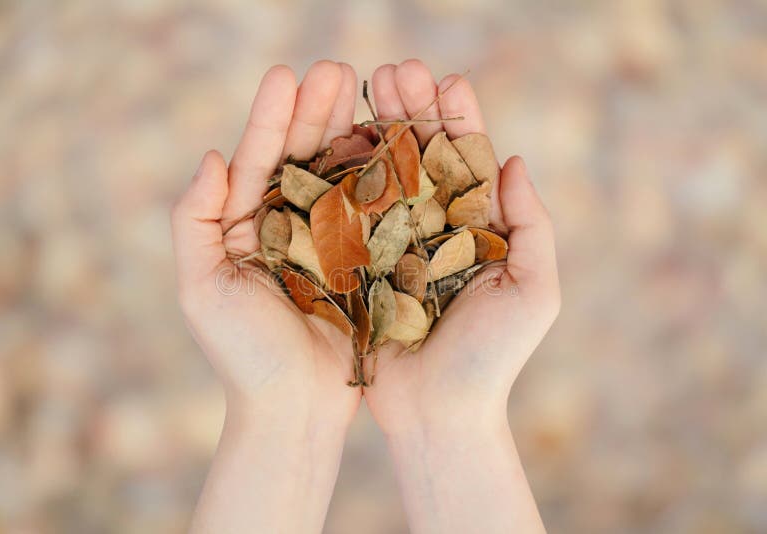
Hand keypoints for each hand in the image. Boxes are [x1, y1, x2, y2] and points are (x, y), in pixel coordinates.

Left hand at [171, 61, 360, 532]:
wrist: (295, 409)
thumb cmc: (243, 355)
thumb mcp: (201, 287)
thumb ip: (194, 221)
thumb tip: (212, 157)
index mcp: (244, 227)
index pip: (258, 160)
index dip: (272, 117)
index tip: (288, 74)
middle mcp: (286, 228)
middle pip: (302, 157)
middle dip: (318, 112)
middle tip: (340, 68)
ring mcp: (327, 242)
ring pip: (341, 176)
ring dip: (353, 131)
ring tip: (371, 89)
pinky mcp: (362, 262)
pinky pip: (373, 211)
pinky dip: (382, 175)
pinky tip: (393, 141)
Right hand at [363, 60, 559, 532]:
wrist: (439, 416)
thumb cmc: (493, 360)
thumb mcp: (533, 292)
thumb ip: (533, 227)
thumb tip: (515, 161)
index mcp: (478, 229)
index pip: (469, 161)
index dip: (459, 118)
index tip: (447, 80)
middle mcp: (434, 229)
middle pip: (422, 157)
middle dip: (412, 110)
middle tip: (395, 68)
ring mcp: (393, 245)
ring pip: (384, 175)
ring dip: (375, 129)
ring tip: (363, 86)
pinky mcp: (359, 266)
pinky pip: (349, 215)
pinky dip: (343, 176)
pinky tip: (335, 139)